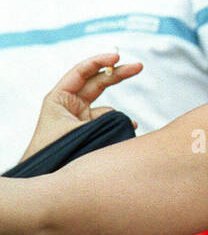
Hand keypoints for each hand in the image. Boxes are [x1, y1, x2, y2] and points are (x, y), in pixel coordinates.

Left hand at [20, 52, 142, 160]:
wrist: (41, 176)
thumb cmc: (53, 153)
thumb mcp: (80, 132)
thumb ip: (107, 122)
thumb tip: (132, 122)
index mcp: (60, 98)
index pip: (82, 72)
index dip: (100, 62)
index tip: (117, 58)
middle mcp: (70, 105)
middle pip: (98, 82)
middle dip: (119, 74)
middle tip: (139, 66)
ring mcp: (80, 117)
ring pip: (107, 107)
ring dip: (120, 114)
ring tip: (130, 124)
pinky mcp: (88, 130)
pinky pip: (108, 123)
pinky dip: (120, 126)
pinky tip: (128, 132)